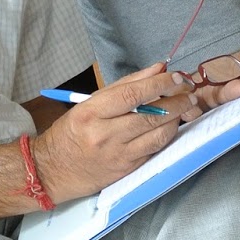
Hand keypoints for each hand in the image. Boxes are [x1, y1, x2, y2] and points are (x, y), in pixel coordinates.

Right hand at [30, 64, 200, 203]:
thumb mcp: (90, 103)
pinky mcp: (126, 170)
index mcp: (93, 112)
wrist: (51, 170)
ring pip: (158, 135)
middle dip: (177, 101)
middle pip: (151, 116)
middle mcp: (105, 134)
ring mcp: (117, 155)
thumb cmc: (72, 132)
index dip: (160, 84)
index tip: (176, 76)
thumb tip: (157, 69)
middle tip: (189, 91)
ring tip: (184, 107)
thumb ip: (125, 84)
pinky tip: (171, 125)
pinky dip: (166, 136)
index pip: (134, 94)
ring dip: (176, 119)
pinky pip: (154, 150)